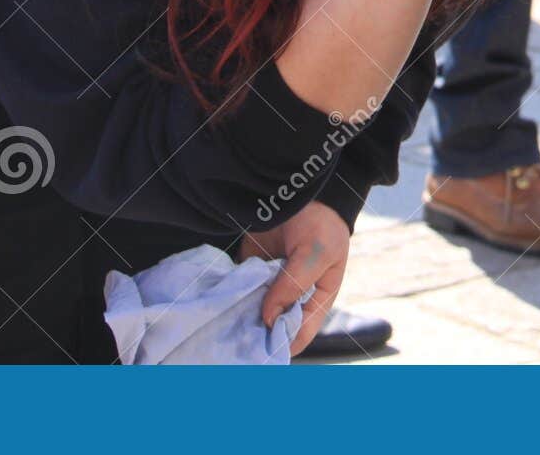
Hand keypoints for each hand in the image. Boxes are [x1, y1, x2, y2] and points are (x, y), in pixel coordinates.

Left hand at [239, 200, 348, 356]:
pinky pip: (241, 293)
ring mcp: (272, 284)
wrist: (294, 187)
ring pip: (256, 313)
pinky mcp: (252, 272)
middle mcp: (294, 295)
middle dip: (260, 335)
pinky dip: (232, 301)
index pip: (302, 331)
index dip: (285, 343)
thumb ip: (293, 286)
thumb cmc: (317, 221)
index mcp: (318, 296)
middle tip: (239, 345)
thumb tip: (268, 320)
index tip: (263, 353)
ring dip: (243, 320)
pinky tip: (220, 308)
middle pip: (276, 326)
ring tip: (226, 330)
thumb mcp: (315, 252)